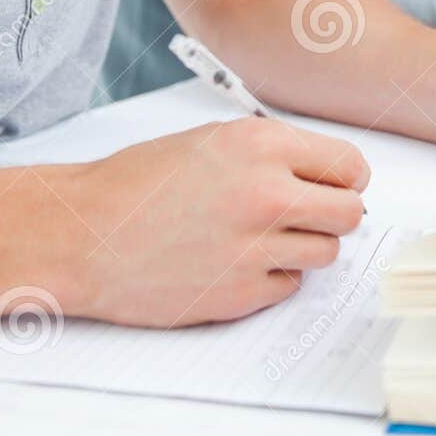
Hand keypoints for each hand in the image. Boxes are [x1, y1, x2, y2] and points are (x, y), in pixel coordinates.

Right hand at [68, 116, 368, 326]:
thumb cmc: (138, 184)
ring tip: (259, 237)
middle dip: (333, 215)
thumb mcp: (212, 141)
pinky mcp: (241, 294)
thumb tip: (329, 176)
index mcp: (262, 146)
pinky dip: (271, 277)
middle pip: (350, 214)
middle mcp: (267, 194)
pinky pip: (290, 286)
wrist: (83, 234)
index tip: (334, 186)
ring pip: (326, 252)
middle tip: (306, 216)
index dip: (345, 179)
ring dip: (302, 247)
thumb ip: (274, 154)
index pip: (351, 167)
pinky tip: (233, 262)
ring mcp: (256, 248)